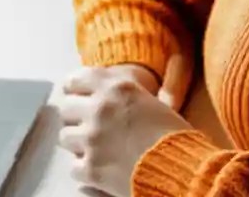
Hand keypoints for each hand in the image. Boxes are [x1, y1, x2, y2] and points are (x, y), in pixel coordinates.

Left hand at [56, 60, 195, 196]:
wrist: (183, 168)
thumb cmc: (174, 135)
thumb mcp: (151, 101)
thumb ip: (123, 96)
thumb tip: (106, 96)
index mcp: (116, 88)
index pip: (76, 79)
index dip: (75, 89)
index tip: (76, 95)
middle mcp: (99, 109)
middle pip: (66, 108)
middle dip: (75, 117)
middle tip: (86, 125)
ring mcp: (92, 139)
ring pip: (65, 137)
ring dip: (77, 143)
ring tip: (92, 148)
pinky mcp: (91, 168)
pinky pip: (73, 167)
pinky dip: (84, 170)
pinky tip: (96, 169)